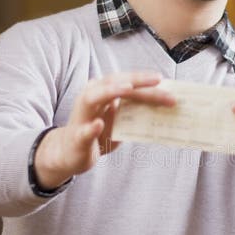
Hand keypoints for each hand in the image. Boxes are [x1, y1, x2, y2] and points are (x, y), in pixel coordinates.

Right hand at [34, 71, 174, 189]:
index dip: (145, 81)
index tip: (165, 81)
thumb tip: (162, 108)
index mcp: (102, 93)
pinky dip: (90, 128)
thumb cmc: (97, 135)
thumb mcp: (119, 122)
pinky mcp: (76, 136)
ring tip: (129, 89)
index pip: (126, 82)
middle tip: (158, 80)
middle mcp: (90, 98)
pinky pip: (82, 131)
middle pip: (113, 83)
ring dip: (111, 91)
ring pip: (93, 97)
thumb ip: (135, 113)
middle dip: (136, 81)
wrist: (69, 154)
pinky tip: (98, 125)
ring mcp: (82, 116)